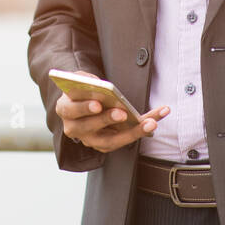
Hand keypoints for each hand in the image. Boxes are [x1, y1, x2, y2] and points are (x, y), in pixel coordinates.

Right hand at [55, 71, 169, 153]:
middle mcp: (74, 129)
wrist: (83, 104)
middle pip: (90, 127)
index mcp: (65, 109)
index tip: (98, 104)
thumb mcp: (81, 80)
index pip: (72, 110)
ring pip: (109, 141)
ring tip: (149, 123)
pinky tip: (158, 116)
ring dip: (131, 132)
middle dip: (107, 120)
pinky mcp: (105, 145)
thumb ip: (87, 80)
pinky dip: (142, 130)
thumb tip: (103, 86)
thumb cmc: (83, 90)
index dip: (84, 108)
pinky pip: (124, 140)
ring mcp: (90, 140)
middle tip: (123, 113)